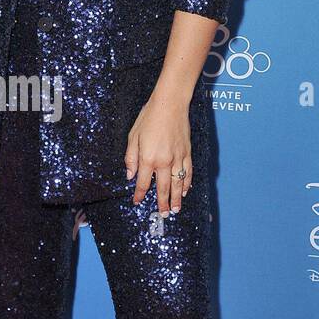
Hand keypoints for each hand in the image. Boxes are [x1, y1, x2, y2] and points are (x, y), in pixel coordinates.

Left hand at [124, 87, 192, 212]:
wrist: (170, 104)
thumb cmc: (149, 118)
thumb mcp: (133, 137)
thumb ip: (131, 158)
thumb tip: (130, 176)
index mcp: (148, 158)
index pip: (143, 183)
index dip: (140, 194)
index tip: (137, 201)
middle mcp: (164, 161)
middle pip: (163, 188)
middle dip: (162, 203)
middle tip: (162, 214)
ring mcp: (178, 158)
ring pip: (177, 184)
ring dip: (176, 198)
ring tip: (175, 210)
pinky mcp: (187, 153)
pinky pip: (188, 173)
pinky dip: (187, 184)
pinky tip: (185, 191)